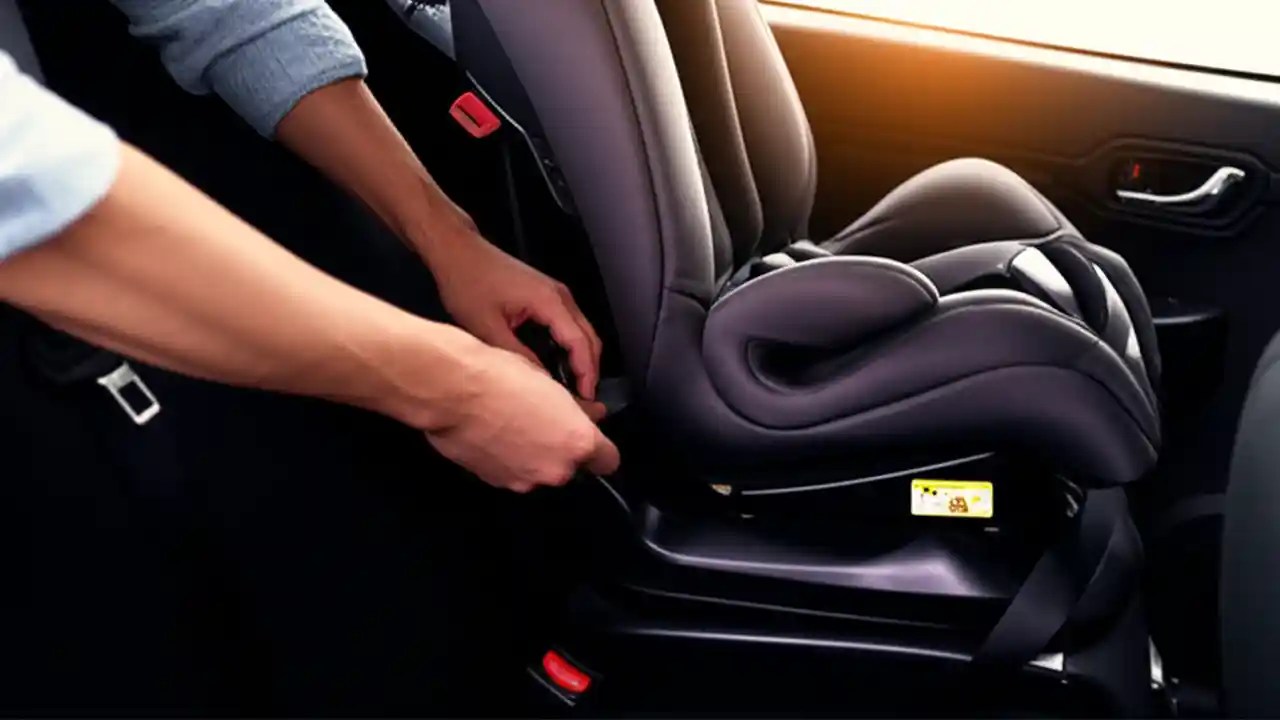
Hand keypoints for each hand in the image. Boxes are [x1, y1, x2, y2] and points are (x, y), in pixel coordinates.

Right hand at [425, 343, 620, 492]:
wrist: (454, 390)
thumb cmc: (503, 378)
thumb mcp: (551, 385)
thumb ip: (579, 410)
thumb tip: (593, 413)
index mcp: (577, 443)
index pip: (608, 461)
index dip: (600, 449)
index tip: (591, 439)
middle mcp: (556, 469)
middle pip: (571, 467)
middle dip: (561, 449)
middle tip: (544, 422)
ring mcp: (525, 480)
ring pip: (540, 470)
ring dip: (534, 455)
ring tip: (514, 425)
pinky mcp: (497, 482)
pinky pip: (513, 472)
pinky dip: (509, 459)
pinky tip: (496, 435)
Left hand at [428, 231, 603, 400]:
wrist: (458, 251)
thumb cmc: (467, 282)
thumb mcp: (486, 326)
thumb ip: (517, 355)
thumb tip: (540, 380)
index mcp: (548, 301)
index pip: (579, 342)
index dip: (585, 372)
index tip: (585, 398)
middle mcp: (559, 295)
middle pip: (589, 336)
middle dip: (590, 368)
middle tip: (582, 398)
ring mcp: (555, 292)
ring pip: (582, 330)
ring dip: (582, 357)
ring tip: (573, 386)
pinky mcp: (546, 293)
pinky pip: (569, 323)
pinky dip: (571, 345)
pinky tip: (559, 363)